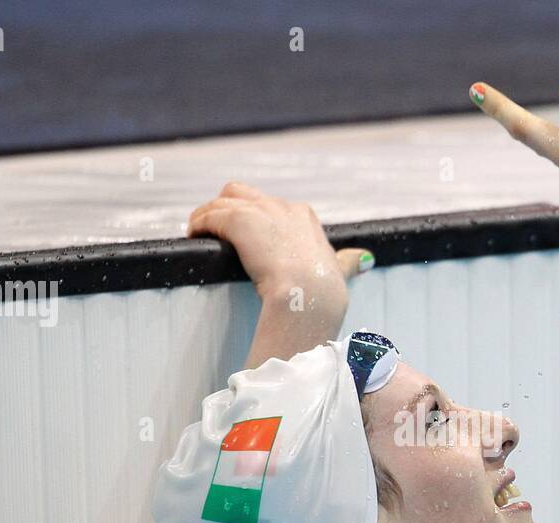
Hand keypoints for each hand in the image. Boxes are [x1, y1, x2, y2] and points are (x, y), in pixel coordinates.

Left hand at [187, 182, 372, 315]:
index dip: (257, 221)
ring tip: (199, 233)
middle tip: (219, 233)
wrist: (309, 293)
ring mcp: (259, 211)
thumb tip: (364, 259)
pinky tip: (194, 236)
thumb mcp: (339, 269)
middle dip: (228, 208)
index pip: (272, 206)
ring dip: (208, 215)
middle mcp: (281, 207)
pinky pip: (210, 215)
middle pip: (243, 193)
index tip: (249, 240)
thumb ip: (348, 262)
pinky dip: (199, 223)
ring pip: (222, 200)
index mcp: (303, 216)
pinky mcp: (239, 220)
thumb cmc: (323, 289)